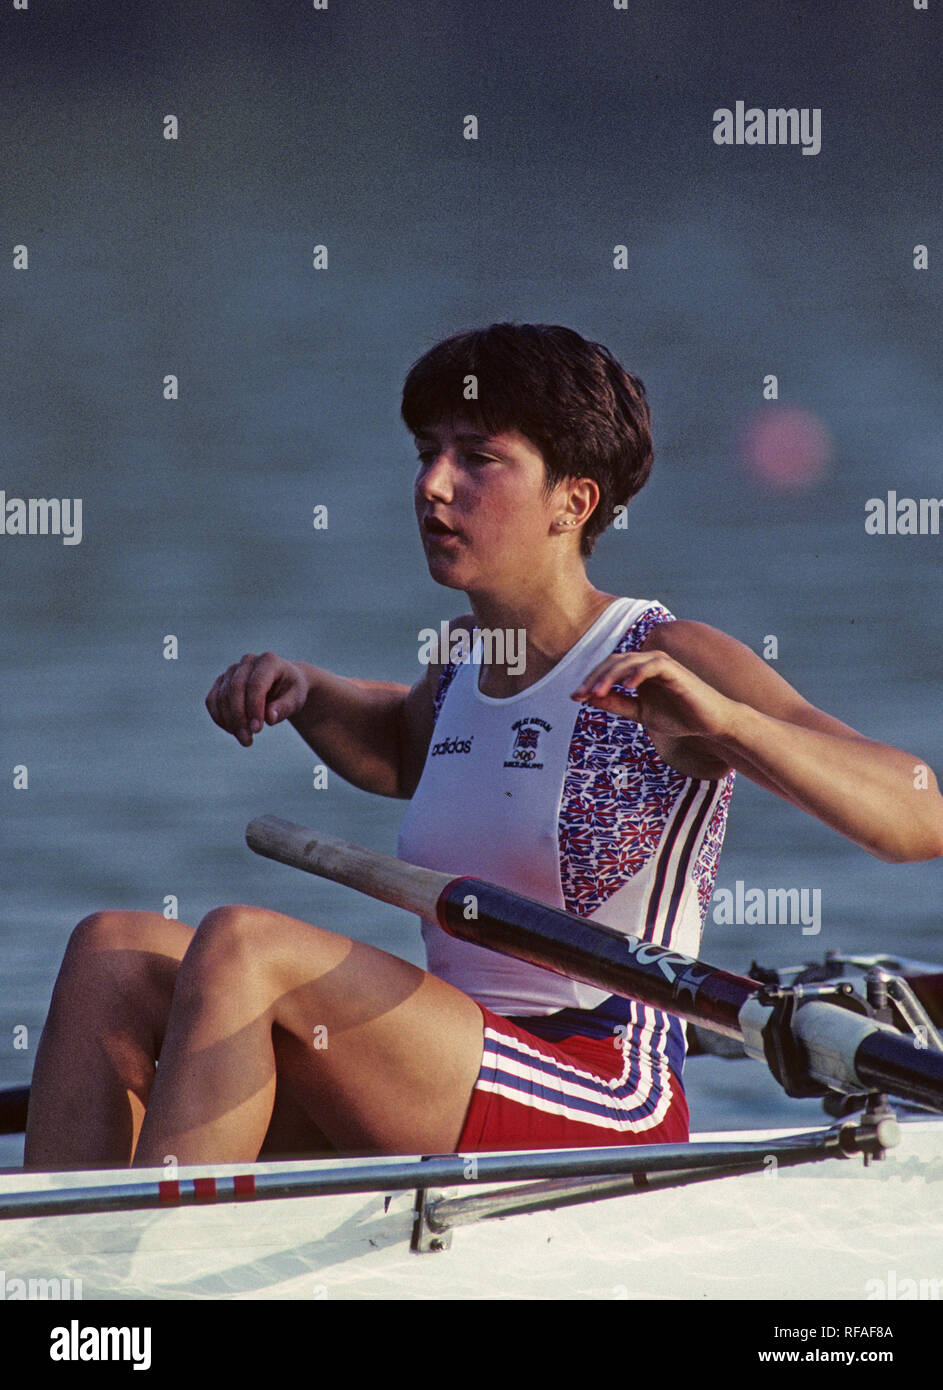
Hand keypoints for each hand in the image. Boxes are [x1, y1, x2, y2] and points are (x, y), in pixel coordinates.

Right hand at [205, 652, 308, 745]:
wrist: (283, 684)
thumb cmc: (291, 691)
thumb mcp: (296, 699)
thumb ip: (284, 707)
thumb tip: (269, 718)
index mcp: (269, 661)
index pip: (256, 683)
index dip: (254, 707)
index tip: (257, 729)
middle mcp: (248, 661)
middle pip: (236, 688)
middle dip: (239, 717)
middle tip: (247, 739)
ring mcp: (232, 670)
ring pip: (222, 696)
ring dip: (229, 721)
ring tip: (244, 739)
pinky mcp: (222, 681)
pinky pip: (212, 700)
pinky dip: (219, 718)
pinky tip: (232, 731)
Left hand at [571, 649, 738, 745]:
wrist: (711, 723)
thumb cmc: (679, 717)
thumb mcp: (641, 713)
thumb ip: (618, 704)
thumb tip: (590, 698)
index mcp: (639, 671)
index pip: (609, 668)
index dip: (591, 680)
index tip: (575, 697)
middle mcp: (648, 662)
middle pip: (614, 661)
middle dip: (594, 677)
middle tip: (580, 694)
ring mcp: (662, 664)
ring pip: (629, 661)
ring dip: (610, 675)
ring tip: (597, 692)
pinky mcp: (675, 670)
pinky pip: (652, 666)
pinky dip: (637, 673)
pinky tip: (626, 687)